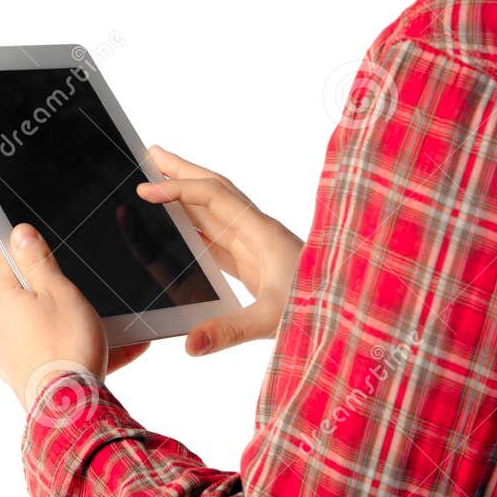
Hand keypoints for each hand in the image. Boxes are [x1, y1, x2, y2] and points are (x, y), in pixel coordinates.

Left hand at [0, 224, 148, 409]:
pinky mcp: (31, 380)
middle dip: (58, 293)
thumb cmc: (65, 345)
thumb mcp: (58, 290)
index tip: (45, 247)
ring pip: (48, 331)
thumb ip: (37, 261)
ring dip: (77, 326)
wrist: (70, 408)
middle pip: (27, 299)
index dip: (26, 249)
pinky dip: (84, 351)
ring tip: (116, 327)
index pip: (5, 261)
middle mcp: (0, 331)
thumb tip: (19, 233)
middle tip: (86, 292)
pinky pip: (61, 357)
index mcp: (2, 302)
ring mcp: (14, 358)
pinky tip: (123, 349)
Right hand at [135, 146, 302, 356]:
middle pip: (214, 190)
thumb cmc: (322, 311)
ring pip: (214, 211)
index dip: (179, 190)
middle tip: (149, 152)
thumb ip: (229, 331)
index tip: (145, 190)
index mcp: (262, 233)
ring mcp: (256, 247)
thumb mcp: (273, 320)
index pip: (214, 198)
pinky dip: (194, 225)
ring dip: (186, 194)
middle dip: (181, 171)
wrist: (352, 314)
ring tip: (157, 181)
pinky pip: (218, 237)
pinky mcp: (254, 264)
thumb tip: (189, 344)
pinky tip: (179, 227)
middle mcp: (258, 232)